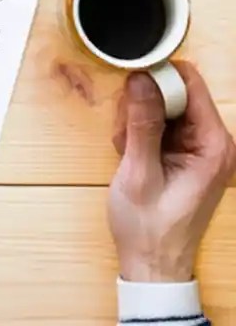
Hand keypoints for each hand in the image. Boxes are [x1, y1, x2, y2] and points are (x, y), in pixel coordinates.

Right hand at [109, 62, 235, 281]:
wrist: (151, 262)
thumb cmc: (149, 227)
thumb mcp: (139, 172)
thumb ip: (141, 123)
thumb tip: (141, 80)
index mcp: (213, 146)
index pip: (192, 86)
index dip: (161, 78)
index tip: (132, 81)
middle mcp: (213, 144)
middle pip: (177, 95)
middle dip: (144, 106)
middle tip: (126, 134)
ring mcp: (200, 150)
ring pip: (165, 110)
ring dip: (138, 122)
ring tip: (128, 151)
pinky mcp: (186, 155)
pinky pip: (161, 127)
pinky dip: (140, 134)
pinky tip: (132, 156)